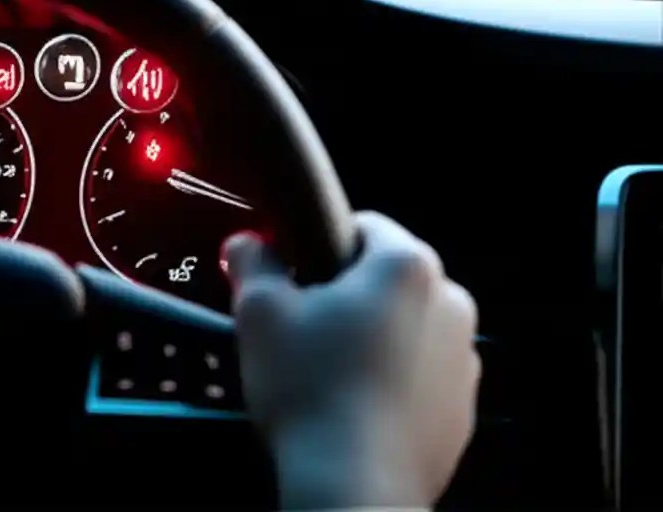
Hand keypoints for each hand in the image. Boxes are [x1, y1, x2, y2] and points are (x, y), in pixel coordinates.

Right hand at [228, 212, 479, 510]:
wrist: (354, 483)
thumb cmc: (311, 393)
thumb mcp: (259, 314)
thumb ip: (253, 263)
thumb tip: (246, 245)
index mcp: (406, 266)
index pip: (363, 225)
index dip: (317, 244)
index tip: (292, 273)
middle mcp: (449, 305)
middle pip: (385, 280)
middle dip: (344, 297)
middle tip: (299, 328)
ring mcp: (462, 359)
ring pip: (403, 328)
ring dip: (369, 339)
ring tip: (324, 373)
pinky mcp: (461, 407)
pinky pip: (417, 376)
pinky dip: (388, 382)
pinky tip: (350, 404)